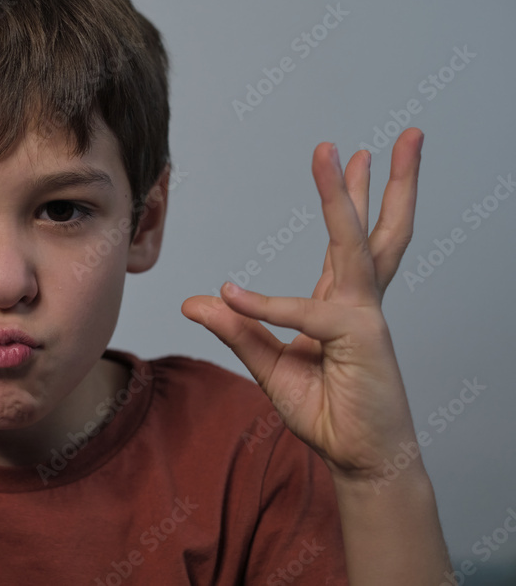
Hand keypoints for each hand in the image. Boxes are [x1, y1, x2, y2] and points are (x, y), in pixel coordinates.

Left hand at [181, 128, 424, 480]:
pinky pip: (308, 314)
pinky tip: (235, 296)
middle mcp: (360, 301)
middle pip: (376, 229)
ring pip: (361, 245)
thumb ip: (237, 328)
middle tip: (394, 135)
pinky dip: (269, 306)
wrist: (359, 456)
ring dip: (357, 198)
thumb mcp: (269, 364)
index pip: (350, 238)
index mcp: (342, 302)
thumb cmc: (327, 410)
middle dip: (384, 180)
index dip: (346, 196)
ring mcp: (364, 318)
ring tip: (364, 151)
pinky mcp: (359, 341)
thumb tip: (197, 300)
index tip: (340, 156)